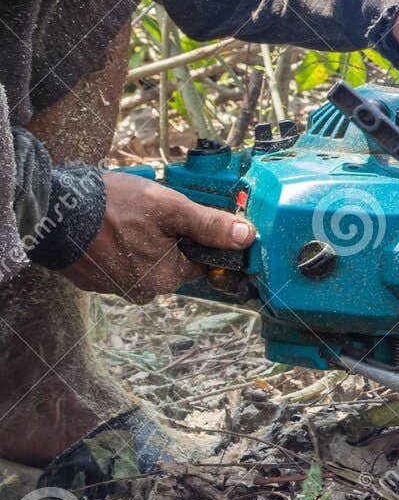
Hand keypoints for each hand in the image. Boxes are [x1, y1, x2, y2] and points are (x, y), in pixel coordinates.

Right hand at [60, 172, 255, 303]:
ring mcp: (113, 288)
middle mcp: (141, 292)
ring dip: (137, 241)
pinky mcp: (91, 279)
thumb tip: (248, 237)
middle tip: (143, 213)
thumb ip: (209, 225)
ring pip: (141, 261)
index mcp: (166, 279)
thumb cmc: (111, 207)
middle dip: (162, 238)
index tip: (177, 218)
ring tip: (120, 217)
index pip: (195, 262)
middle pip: (168, 262)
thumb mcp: (169, 208)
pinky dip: (114, 246)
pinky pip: (115, 262)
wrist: (50, 209)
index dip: (192, 237)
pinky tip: (104, 227)